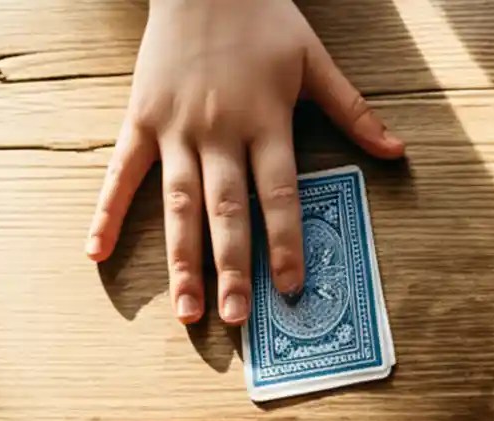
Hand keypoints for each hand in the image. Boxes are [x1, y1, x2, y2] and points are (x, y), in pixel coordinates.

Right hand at [86, 0, 403, 324]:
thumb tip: (397, 152)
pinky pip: (119, 172)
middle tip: (234, 317)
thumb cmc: (263, 18)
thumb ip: (353, 111)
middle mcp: (219, 132)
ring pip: (177, 203)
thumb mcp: (315, 60)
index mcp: (266, 121)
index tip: (290, 287)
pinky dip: (105, 212)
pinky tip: (95, 252)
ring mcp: (175, 128)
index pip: (280, 194)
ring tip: (185, 309)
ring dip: (181, 259)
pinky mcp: (140, 118)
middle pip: (227, 210)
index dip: (286, 242)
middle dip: (232, 267)